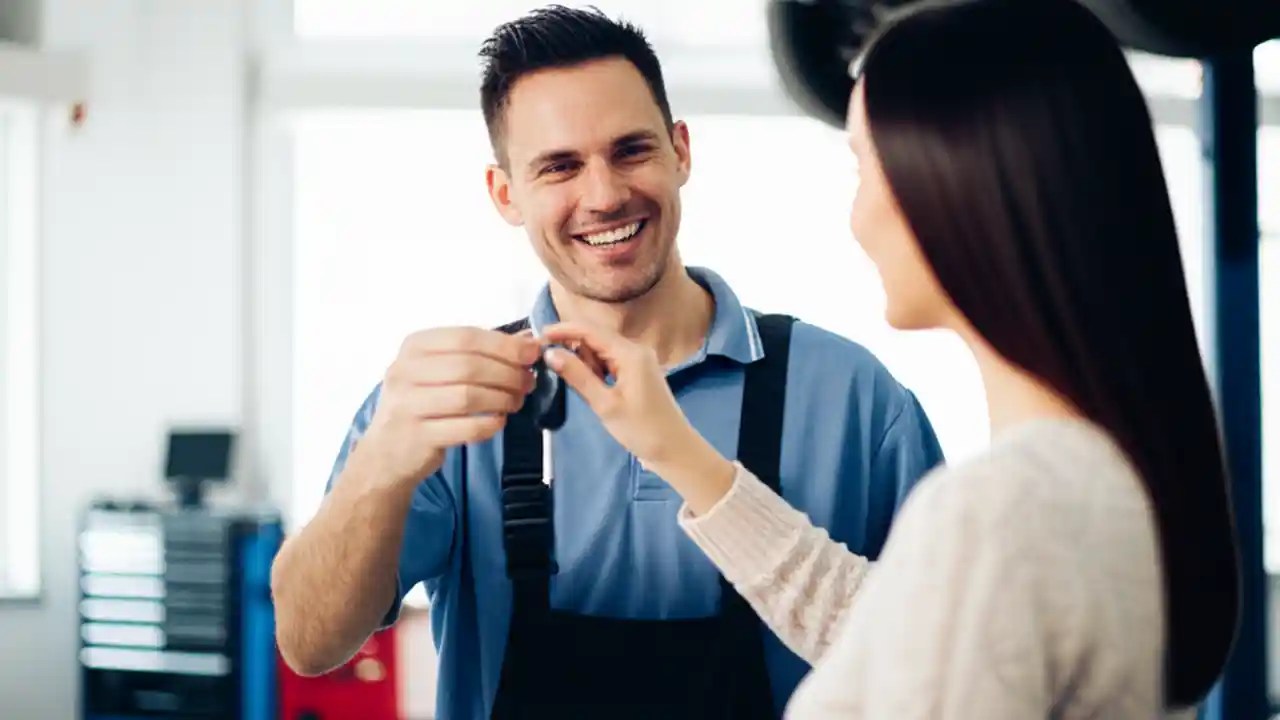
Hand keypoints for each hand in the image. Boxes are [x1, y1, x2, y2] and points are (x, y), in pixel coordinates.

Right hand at [361, 327, 539, 485]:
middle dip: (507, 372)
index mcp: (414, 347)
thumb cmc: (422, 404)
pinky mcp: (418, 436)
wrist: (386, 453)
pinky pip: (466, 427)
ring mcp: (408, 405)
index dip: (504, 344)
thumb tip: (526, 340)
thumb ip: (480, 353)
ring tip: (516, 401)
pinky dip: (490, 424)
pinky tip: (498, 421)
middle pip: (469, 365)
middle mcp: (405, 372)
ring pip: (468, 396)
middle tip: (527, 381)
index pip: (466, 337)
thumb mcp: (441, 371)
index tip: (532, 352)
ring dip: (502, 398)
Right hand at [539, 322, 702, 468]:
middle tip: (557, 371)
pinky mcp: (638, 372)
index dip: (563, 329)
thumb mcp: (604, 404)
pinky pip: (611, 362)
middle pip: (596, 337)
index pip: (590, 330)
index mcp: (630, 353)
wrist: (674, 450)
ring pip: (602, 350)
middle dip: (574, 349)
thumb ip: (577, 376)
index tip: (539, 336)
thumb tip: (550, 353)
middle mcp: (636, 350)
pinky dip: (597, 370)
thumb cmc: (642, 429)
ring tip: (584, 388)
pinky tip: (593, 387)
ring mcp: (638, 361)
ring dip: (586, 363)